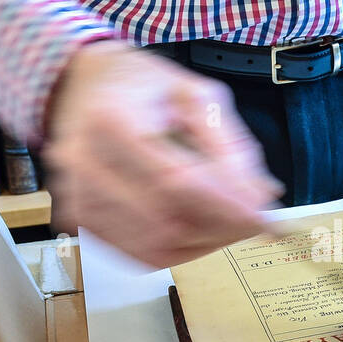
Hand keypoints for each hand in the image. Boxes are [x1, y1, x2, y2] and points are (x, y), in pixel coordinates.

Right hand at [43, 40, 282, 266]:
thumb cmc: (142, 88)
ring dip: (202, 243)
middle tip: (254, 220)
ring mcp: (77, 196)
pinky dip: (177, 250)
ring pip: (155, 248)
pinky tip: (195, 228)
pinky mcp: (80, 220)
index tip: (265, 218)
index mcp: (114, 120)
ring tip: (226, 220)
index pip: (176, 181)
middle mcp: (85, 163)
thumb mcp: (197, 96)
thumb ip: (232, 148)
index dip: (226, 206)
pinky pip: (139, 255)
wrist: (81, 87)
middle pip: (166, 222)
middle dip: (220, 229)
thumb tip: (262, 197)